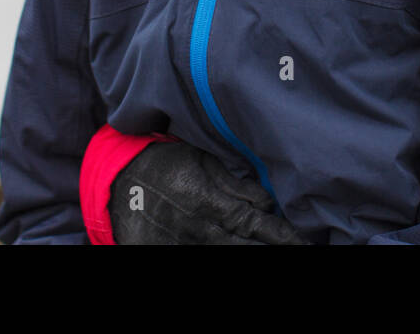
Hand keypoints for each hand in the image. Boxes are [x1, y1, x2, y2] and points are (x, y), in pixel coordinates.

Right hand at [107, 141, 307, 243]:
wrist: (118, 179)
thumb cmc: (166, 163)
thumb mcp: (202, 163)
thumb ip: (235, 185)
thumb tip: (267, 203)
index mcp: (208, 203)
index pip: (254, 225)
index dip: (281, 236)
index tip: (302, 244)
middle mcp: (197, 230)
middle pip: (243, 250)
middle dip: (269, 251)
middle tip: (296, 250)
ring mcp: (179, 246)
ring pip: (221, 256)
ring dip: (245, 252)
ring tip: (265, 249)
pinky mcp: (161, 254)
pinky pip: (194, 257)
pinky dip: (215, 251)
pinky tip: (230, 246)